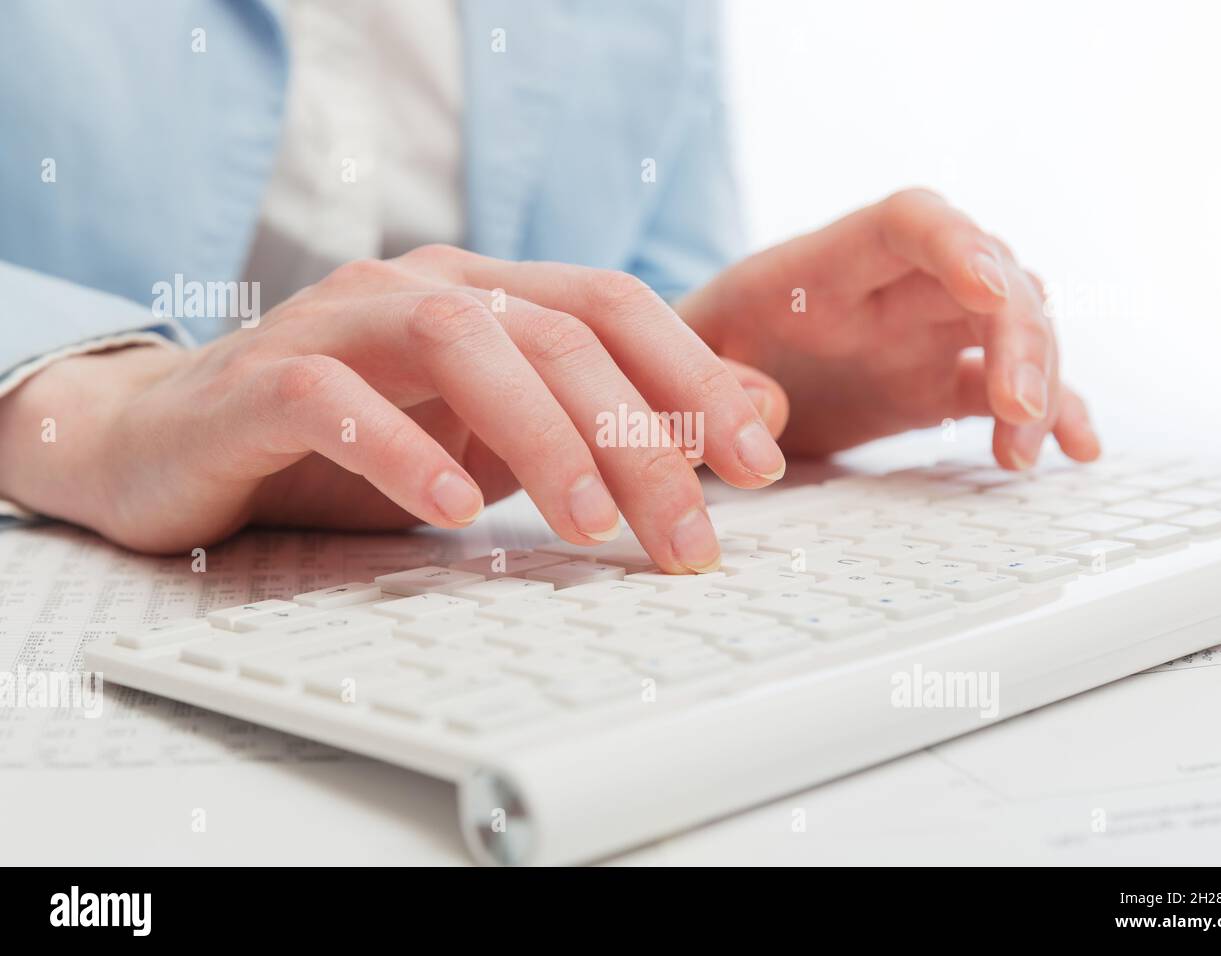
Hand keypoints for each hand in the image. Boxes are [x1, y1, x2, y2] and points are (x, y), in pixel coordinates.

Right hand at [0, 246, 790, 570]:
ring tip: (592, 526)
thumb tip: (759, 412)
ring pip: (461, 344)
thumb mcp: (505, 438)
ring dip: (542, 436)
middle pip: (559, 334)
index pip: (614, 308)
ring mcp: (338, 324)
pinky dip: (403, 449)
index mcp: (490, 296)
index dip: (696, 377)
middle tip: (690, 538)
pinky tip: (455, 508)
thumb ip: (617, 420)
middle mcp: (423, 290)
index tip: (759, 466)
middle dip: (640, 438)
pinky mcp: (260, 380)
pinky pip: (334, 398)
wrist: (176, 441)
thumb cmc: (352, 444)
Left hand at [678, 189, 1099, 468]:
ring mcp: (915, 336)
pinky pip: (1001, 388)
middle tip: (1019, 410)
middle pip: (984, 277)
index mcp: (819, 267)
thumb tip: (763, 408)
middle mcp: (883, 291)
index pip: (909, 221)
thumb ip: (709, 382)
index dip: (958, 243)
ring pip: (1011, 329)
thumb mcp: (673, 371)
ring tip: (1024, 453)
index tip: (993, 288)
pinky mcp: (930, 385)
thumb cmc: (671, 369)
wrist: (687, 396)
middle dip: (1019, 335)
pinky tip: (1075, 449)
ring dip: (1040, 380)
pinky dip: (1047, 412)